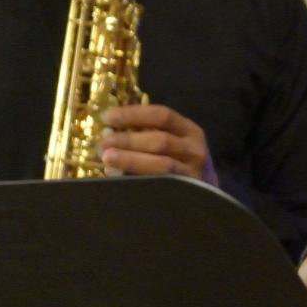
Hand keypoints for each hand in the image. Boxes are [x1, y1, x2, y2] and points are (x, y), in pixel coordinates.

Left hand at [97, 102, 217, 184]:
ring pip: (163, 164)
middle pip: (161, 141)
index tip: (108, 117)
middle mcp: (194, 150)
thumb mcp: (171, 140)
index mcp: (189, 131)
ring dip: (131, 160)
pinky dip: (139, 180)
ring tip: (107, 158)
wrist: (203, 192)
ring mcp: (193, 173)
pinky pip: (162, 185)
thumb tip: (108, 131)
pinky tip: (120, 179)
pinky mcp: (187, 192)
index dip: (134, 114)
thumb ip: (146, 133)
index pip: (162, 116)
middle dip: (129, 141)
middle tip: (103, 143)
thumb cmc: (177, 161)